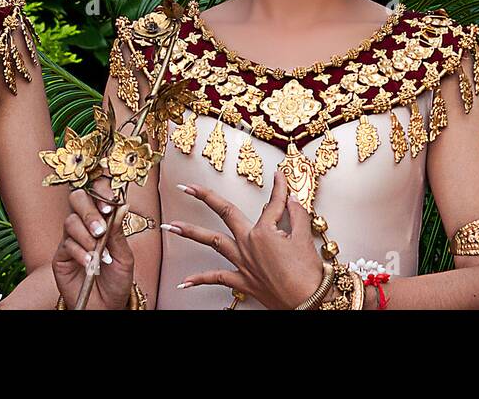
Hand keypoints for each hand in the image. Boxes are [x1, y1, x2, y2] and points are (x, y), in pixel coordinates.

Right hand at [52, 187, 135, 309]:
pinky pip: (66, 245)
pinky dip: (80, 252)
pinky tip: (90, 264)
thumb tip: (122, 205)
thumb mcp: (124, 256)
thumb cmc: (117, 280)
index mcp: (102, 220)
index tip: (110, 203)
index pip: (97, 194)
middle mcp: (85, 226)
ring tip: (98, 252)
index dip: (101, 192)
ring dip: (86, 235)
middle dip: (89, 210)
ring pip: (70, 221)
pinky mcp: (61, 256)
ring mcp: (71, 240)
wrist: (107, 305)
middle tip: (100, 228)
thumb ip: (119, 232)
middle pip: (77, 199)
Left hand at [169, 169, 324, 309]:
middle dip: (204, 197)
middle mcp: (248, 243)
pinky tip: (184, 282)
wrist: (308, 302)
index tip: (279, 177)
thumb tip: (290, 200)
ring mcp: (243, 262)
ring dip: (190, 232)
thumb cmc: (307, 273)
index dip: (279, 189)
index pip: (272, 204)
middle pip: (225, 213)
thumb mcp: (305, 237)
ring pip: (212, 242)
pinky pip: (217, 278)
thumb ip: (296, 214)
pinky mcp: (243, 281)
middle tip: (188, 187)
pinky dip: (199, 280)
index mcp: (263, 231)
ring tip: (171, 226)